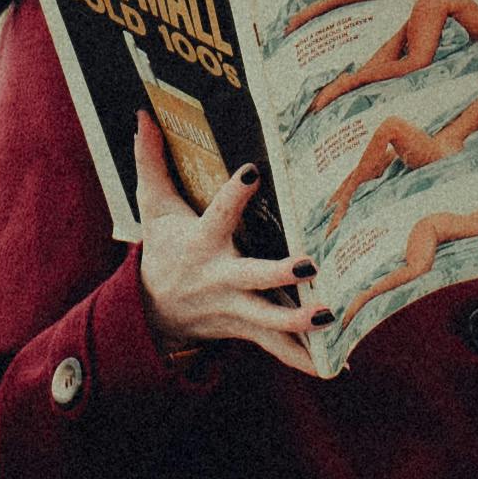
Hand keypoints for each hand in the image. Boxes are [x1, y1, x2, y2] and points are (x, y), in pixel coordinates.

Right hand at [131, 110, 320, 365]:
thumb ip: (150, 161)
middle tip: (310, 264)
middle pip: (252, 278)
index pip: (219, 214)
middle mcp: (220, 278)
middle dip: (280, 274)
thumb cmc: (163, 249)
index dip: (235, 194)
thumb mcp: (153, 207)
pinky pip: (277, 349)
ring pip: (269, 320)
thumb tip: (142, 115)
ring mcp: (235, 309)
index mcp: (201, 243)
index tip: (254, 172)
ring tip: (331, 314)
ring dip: (300, 321)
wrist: (152, 312)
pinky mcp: (246, 330)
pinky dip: (304, 357)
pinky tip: (336, 364)